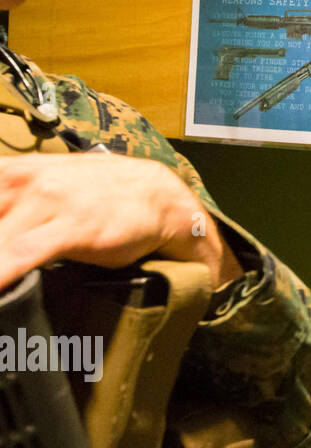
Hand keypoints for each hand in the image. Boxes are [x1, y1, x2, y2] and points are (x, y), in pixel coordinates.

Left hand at [0, 153, 243, 292]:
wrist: (158, 196)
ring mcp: (45, 204)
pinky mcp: (70, 228)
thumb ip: (8, 210)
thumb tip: (1, 241)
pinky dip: (0, 274)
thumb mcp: (41, 190)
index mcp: (9, 173)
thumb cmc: (97, 198)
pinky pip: (19, 255)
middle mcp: (20, 183)